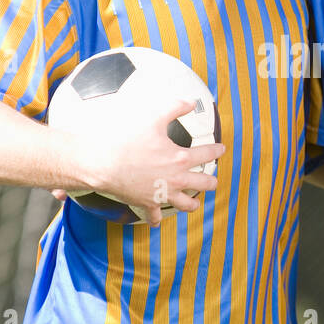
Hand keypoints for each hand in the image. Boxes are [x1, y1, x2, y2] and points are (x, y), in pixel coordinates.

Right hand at [78, 97, 225, 226]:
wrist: (103, 163)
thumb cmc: (127, 139)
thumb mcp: (153, 117)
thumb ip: (175, 107)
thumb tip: (191, 102)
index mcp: (180, 158)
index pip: (206, 155)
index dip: (216, 151)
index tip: (221, 149)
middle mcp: (176, 180)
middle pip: (202, 184)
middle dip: (210, 182)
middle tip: (213, 181)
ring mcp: (162, 194)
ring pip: (185, 205)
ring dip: (192, 204)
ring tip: (194, 203)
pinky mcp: (146, 204)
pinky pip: (154, 216)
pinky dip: (156, 219)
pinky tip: (156, 221)